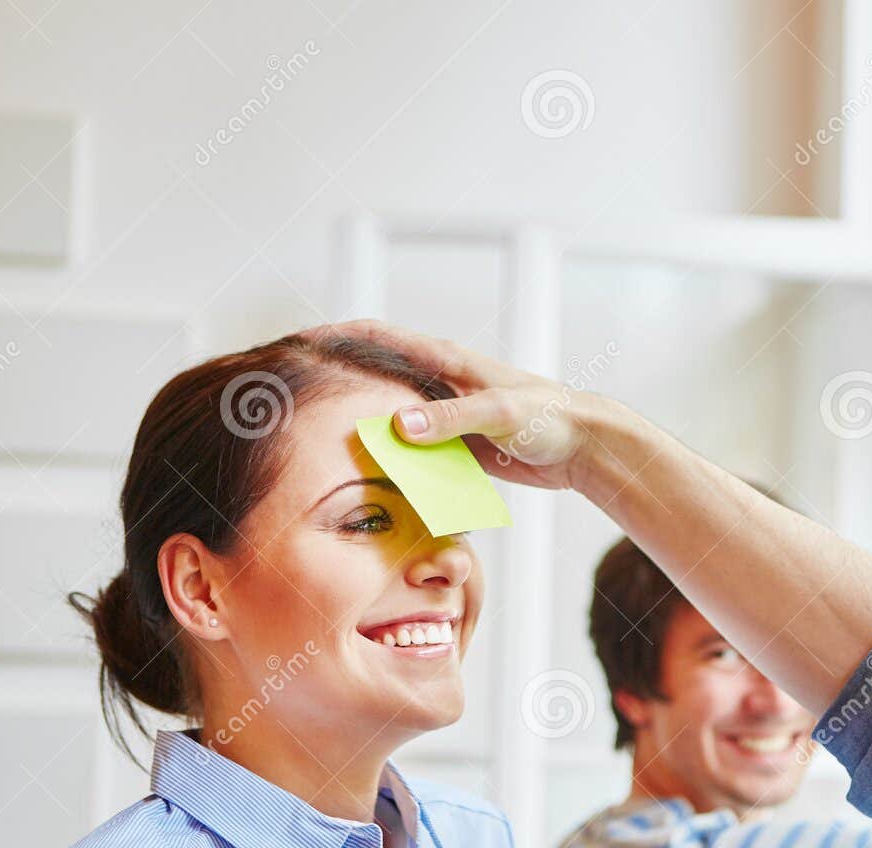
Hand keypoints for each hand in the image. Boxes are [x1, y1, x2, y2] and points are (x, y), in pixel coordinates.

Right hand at [308, 319, 603, 491]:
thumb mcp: (500, 413)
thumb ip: (451, 418)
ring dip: (360, 434)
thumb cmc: (551, 417)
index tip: (290, 346)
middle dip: (332, 387)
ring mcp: (444, 417)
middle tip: (286, 405)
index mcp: (444, 361)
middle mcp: (437, 385)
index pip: (373, 337)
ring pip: (388, 422)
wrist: (584, 445)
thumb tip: (398, 424)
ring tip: (314, 450)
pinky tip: (369, 486)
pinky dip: (391, 465)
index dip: (329, 337)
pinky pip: (413, 455)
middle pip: (371, 380)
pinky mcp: (455, 447)